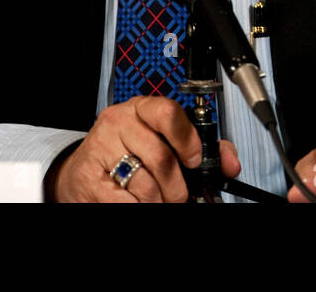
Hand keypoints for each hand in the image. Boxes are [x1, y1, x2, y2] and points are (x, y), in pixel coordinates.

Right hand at [51, 97, 240, 201]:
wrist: (85, 169)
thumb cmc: (129, 152)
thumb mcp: (163, 139)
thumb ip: (199, 146)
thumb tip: (230, 164)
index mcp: (142, 108)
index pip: (168, 113)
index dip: (187, 140)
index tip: (194, 160)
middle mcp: (119, 123)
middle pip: (161, 157)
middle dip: (177, 186)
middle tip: (179, 196)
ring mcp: (100, 148)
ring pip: (145, 184)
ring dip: (159, 200)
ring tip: (160, 200)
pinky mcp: (88, 176)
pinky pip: (125, 200)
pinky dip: (139, 206)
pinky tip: (139, 201)